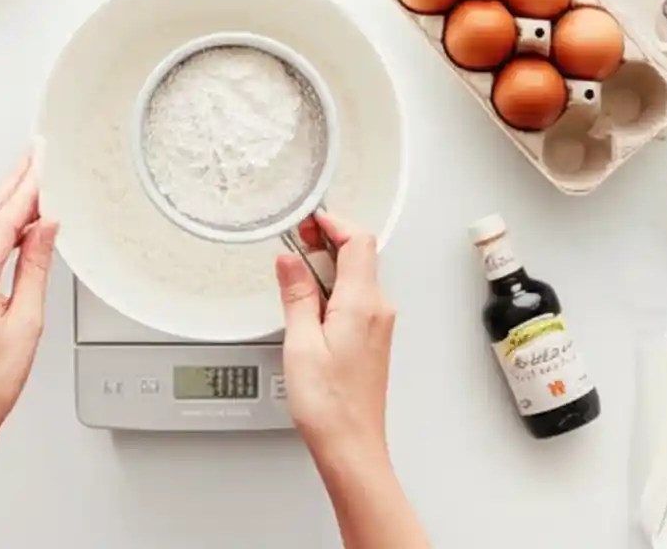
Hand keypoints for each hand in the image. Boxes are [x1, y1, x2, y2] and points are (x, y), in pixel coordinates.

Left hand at [0, 148, 58, 436]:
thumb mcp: (27, 321)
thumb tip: (46, 228)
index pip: (2, 220)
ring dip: (4, 200)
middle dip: (13, 182)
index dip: (26, 188)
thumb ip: (35, 267)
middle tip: (36, 156)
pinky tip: (14, 221)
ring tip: (30, 180)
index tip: (42, 162)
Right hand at [276, 213, 394, 463]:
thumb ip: (296, 295)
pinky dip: (332, 289)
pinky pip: (355, 298)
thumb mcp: (300, 342)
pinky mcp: (371, 338)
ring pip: (355, 276)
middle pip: (358, 254)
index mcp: (362, 303)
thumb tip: (289, 261)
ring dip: (326, 267)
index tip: (307, 221)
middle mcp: (377, 310)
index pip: (358, 240)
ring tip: (294, 276)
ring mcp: (377, 324)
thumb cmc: (330, 404)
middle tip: (293, 242)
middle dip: (326, 241)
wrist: (351, 445)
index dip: (333, 222)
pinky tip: (309, 303)